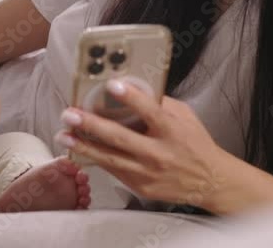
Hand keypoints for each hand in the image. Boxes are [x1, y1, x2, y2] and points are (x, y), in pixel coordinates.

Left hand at [54, 79, 226, 207]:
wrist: (209, 182)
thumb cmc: (196, 144)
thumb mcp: (185, 118)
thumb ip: (162, 105)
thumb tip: (134, 88)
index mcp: (172, 132)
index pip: (150, 112)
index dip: (131, 98)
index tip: (111, 85)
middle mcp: (159, 154)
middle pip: (121, 139)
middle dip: (91, 125)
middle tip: (70, 114)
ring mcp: (147, 173)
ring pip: (110, 159)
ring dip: (83, 146)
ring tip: (62, 135)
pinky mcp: (140, 187)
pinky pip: (114, 170)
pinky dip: (96, 159)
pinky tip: (79, 149)